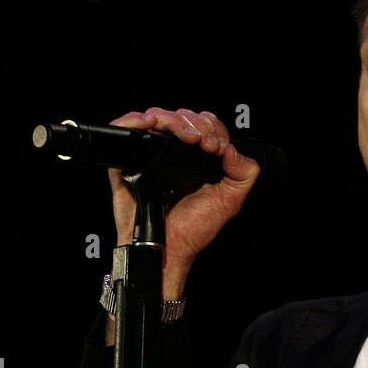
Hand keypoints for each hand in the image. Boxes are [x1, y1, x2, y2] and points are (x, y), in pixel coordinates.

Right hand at [107, 106, 259, 288]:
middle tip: (203, 143)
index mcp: (196, 158)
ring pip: (156, 117)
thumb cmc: (193, 229)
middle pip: (180, 116)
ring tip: (185, 136)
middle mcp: (172, 153)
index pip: (204, 124)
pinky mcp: (126, 162)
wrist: (167, 250)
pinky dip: (133, 120)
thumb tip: (232, 148)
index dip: (212, 128)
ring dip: (172, 119)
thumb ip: (243, 174)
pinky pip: (124, 130)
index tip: (215, 147)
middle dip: (194, 123)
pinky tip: (148, 123)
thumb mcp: (229, 201)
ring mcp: (149, 156)